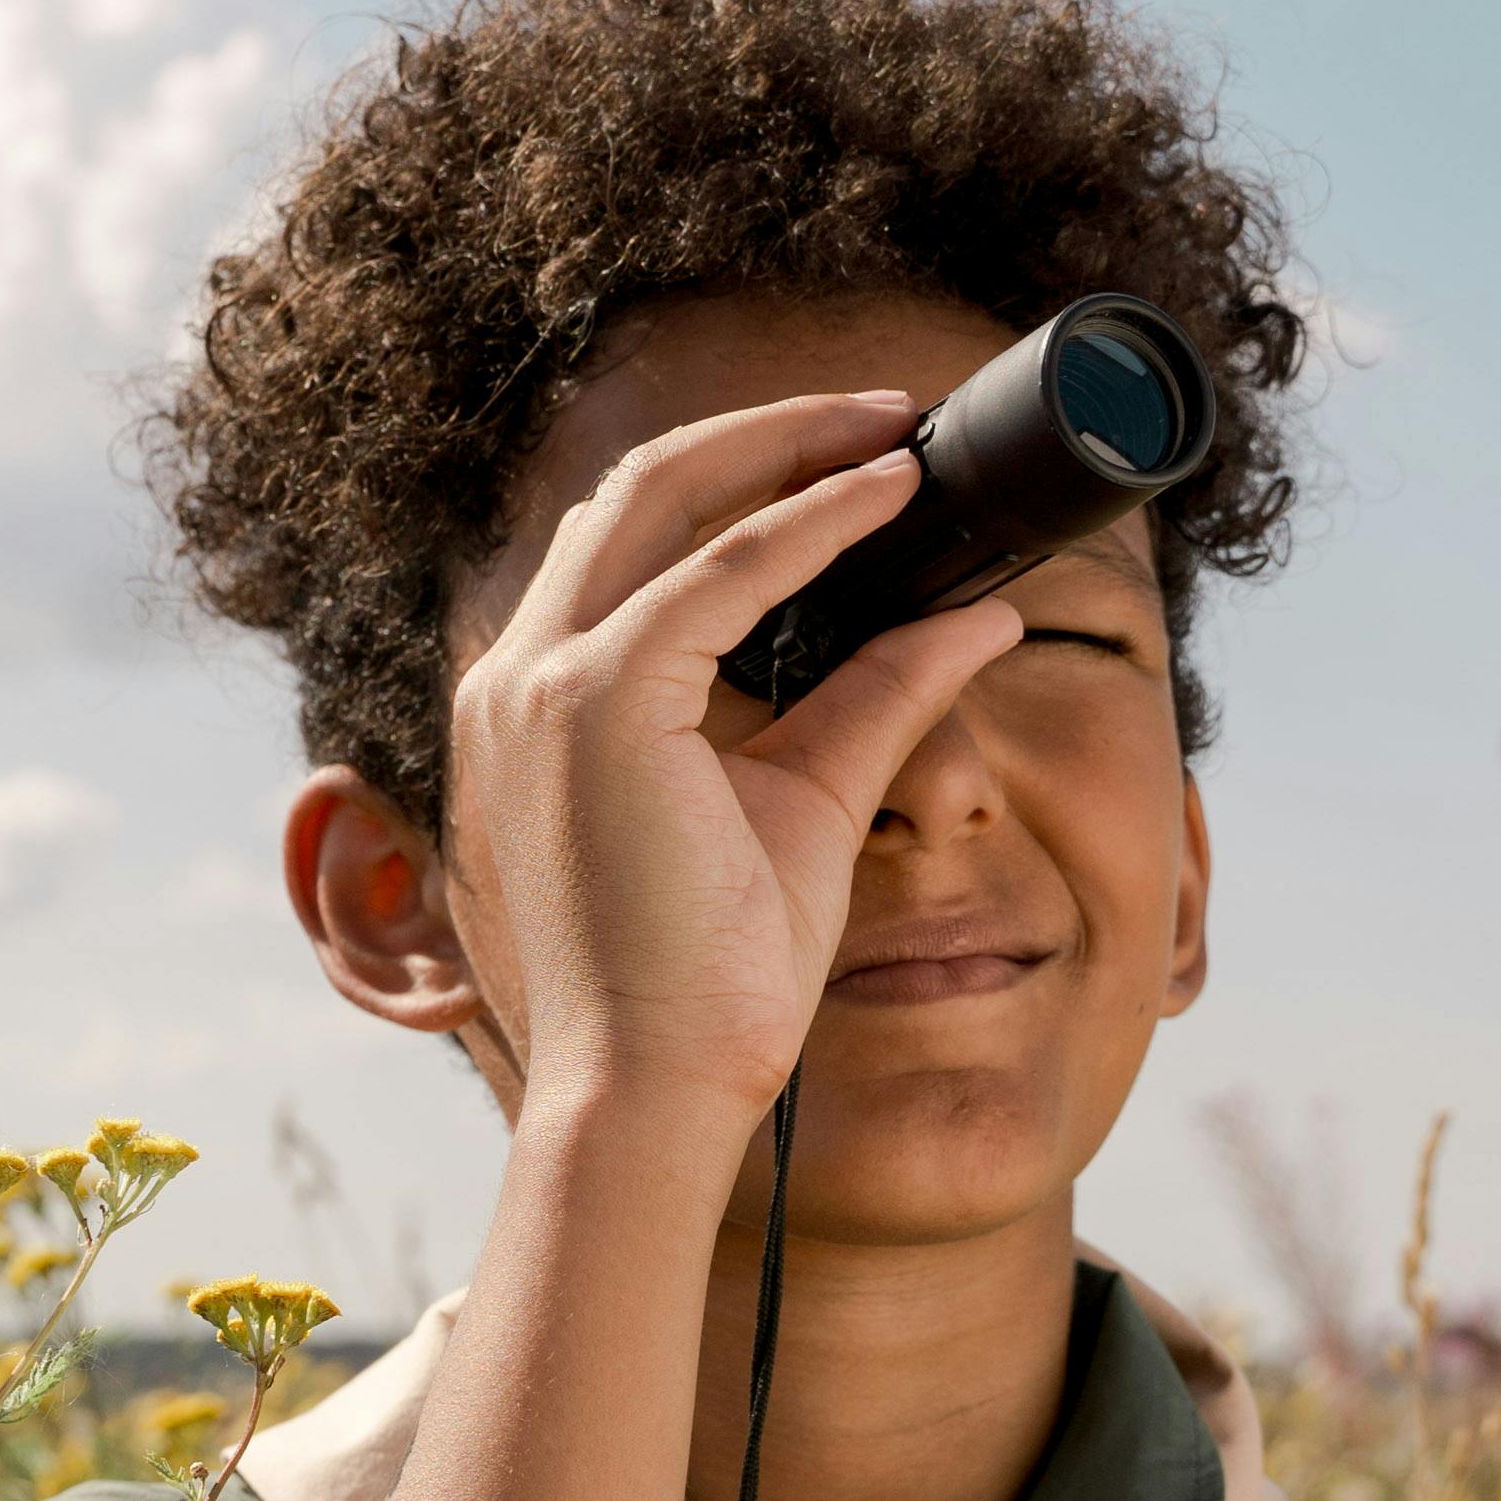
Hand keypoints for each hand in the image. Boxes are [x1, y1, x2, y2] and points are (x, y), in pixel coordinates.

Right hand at [439, 388, 1024, 1126]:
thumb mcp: (805, 802)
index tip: (859, 460)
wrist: (658, 1083)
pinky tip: (890, 494)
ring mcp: (543, 683)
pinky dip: (813, 517)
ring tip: (893, 430)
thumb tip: (982, 622)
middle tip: (885, 416)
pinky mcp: (598, 699)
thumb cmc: (709, 979)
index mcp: (540, 704)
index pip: (635, 543)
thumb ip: (875, 697)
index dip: (746, 479)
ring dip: (788, 446)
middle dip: (767, 432)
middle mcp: (518, 678)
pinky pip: (722, 566)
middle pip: (637, 489)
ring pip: (665, 493)